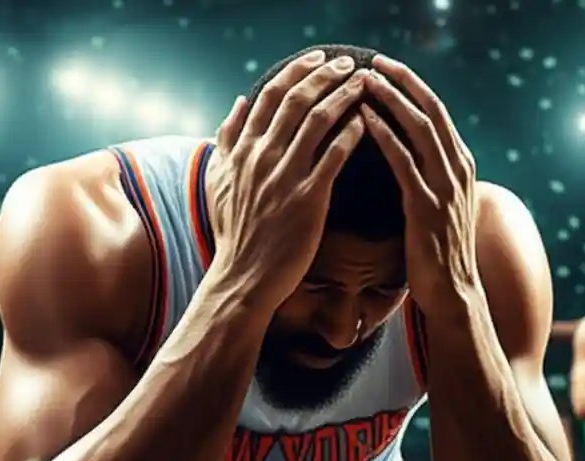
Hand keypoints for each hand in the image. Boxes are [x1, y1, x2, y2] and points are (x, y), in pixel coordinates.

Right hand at [205, 51, 368, 311]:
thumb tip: (238, 104)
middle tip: (350, 62)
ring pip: (317, 121)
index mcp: (243, 150)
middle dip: (325, 74)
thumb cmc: (234, 234)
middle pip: (296, 99)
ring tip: (365, 83)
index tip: (317, 58)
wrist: (243, 278)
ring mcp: (284, 177)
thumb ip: (227, 141)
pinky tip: (367, 122)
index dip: (296, 71)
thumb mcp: (218, 182)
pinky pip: (333, 156)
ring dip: (343, 96)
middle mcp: (261, 157)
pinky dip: (350, 135)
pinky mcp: (307, 199)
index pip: (270, 95)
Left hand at [361, 55, 478, 314]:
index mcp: (461, 166)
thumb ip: (430, 178)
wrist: (453, 295)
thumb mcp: (440, 207)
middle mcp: (458, 170)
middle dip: (403, 82)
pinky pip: (404, 162)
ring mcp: (445, 188)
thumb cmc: (438, 254)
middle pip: (432, 111)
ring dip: (391, 100)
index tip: (387, 67)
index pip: (437, 113)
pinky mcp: (427, 207)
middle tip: (375, 61)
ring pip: (420, 129)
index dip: (412, 87)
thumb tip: (408, 156)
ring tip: (365, 80)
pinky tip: (364, 119)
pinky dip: (385, 135)